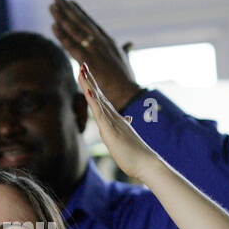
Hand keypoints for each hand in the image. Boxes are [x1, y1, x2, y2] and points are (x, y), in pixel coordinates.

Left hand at [51, 0, 139, 111]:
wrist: (128, 92)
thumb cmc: (126, 79)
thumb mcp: (126, 60)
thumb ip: (126, 49)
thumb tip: (130, 43)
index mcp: (108, 41)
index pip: (90, 23)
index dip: (79, 11)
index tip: (70, 1)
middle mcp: (101, 41)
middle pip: (80, 21)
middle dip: (68, 8)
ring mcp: (94, 50)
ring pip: (74, 30)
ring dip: (62, 17)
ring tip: (52, 5)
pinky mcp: (88, 60)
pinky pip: (71, 45)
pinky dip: (62, 35)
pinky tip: (53, 25)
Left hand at [78, 62, 151, 180]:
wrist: (147, 164)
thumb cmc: (136, 155)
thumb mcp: (126, 139)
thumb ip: (125, 128)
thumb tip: (127, 120)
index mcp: (115, 120)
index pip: (102, 100)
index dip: (94, 87)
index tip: (87, 74)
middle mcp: (114, 117)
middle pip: (99, 95)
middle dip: (90, 79)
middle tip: (82, 64)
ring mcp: (112, 122)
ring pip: (97, 100)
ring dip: (89, 85)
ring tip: (82, 70)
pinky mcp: (110, 130)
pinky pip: (99, 113)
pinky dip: (93, 101)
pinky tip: (88, 90)